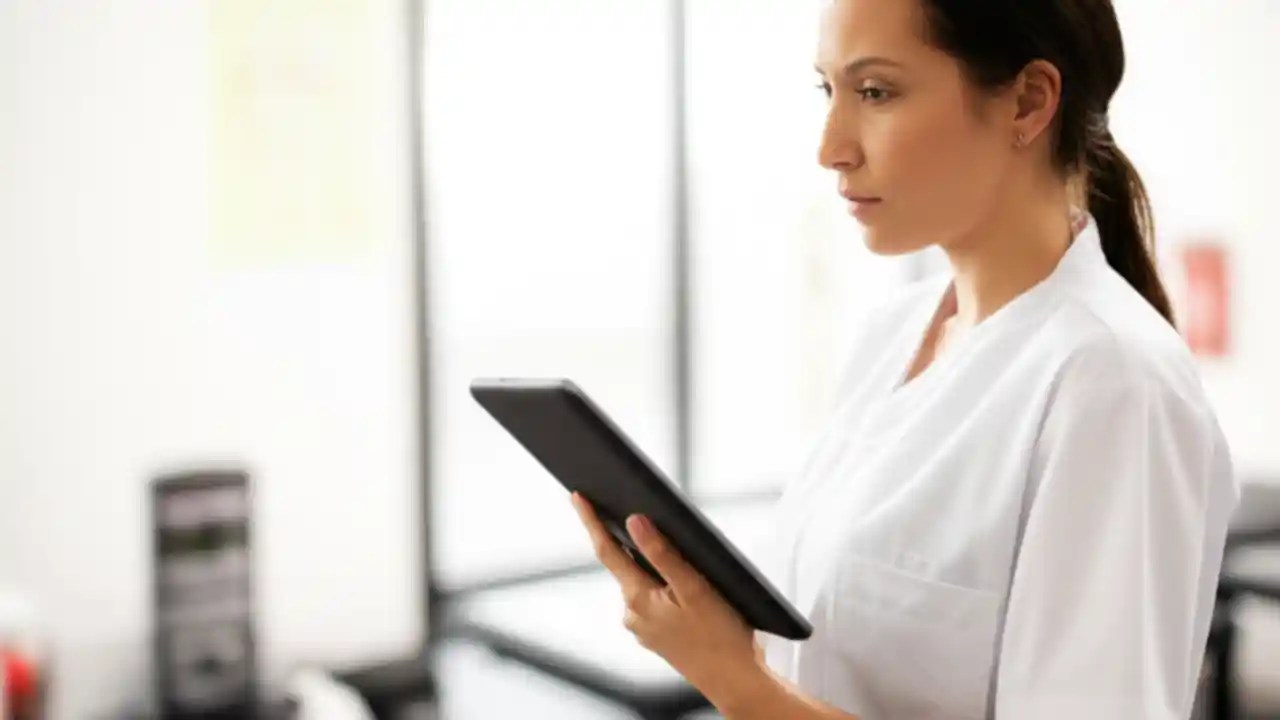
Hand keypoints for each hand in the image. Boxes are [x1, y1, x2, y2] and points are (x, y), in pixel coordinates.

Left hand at [569, 492, 768, 708]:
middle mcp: (632, 614)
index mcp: (638, 599)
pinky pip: (652, 601)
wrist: (735, 681)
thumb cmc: (721, 636)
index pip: (607, 551)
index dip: (591, 520)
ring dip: (652, 568)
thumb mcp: (694, 587)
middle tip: (641, 514)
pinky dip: (662, 588)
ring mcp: (642, 628)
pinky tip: (685, 591)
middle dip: (631, 542)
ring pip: (641, 583)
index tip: (577, 496)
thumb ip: (662, 552)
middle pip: (625, 565)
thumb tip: (634, 521)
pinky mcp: (655, 636)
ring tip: (680, 561)